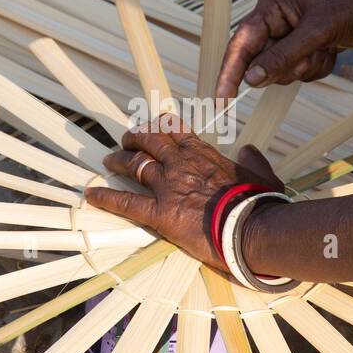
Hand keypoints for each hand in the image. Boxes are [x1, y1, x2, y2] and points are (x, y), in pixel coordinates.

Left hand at [85, 115, 282, 269]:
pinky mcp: (159, 213)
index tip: (154, 125)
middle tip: (126, 139)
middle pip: (149, 141)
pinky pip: (125, 202)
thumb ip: (252, 159)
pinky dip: (106, 198)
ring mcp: (167, 187)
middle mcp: (180, 164)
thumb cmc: (259, 203)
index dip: (160, 126)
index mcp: (203, 153)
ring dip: (119, 160)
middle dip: (134, 137)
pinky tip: (92, 195)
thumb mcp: (261, 173)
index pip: (175, 130)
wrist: (252, 227)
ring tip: (109, 160)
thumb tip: (248, 150)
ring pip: (134, 165)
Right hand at [214, 0, 352, 98]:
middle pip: (261, 62)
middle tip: (310, 55)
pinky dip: (317, 67)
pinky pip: (301, 72)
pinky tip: (332, 51)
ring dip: (306, 67)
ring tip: (326, 48)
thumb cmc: (348, 3)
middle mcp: (276, 23)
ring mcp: (291, 37)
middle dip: (286, 66)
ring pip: (282, 71)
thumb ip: (282, 56)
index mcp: (270, 8)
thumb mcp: (315, 31)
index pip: (241, 44)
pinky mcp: (306, 48)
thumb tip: (252, 79)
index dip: (230, 72)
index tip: (223, 98)